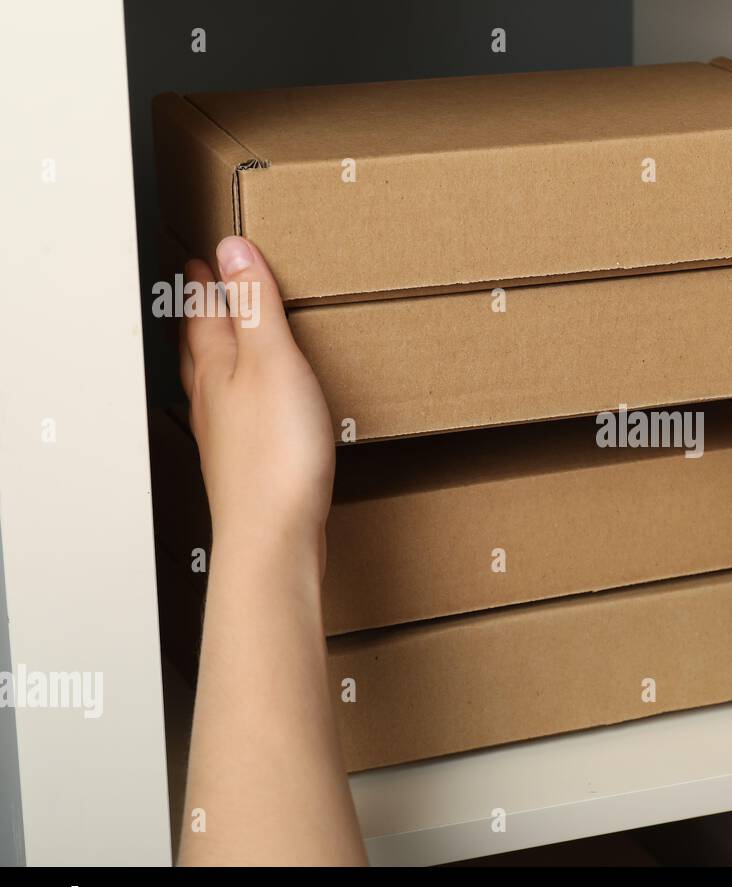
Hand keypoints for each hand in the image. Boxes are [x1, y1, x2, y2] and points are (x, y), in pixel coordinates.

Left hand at [179, 236, 334, 572]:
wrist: (273, 534)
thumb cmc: (276, 453)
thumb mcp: (274, 361)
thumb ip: (255, 306)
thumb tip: (232, 250)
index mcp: (217, 369)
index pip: (204, 313)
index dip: (207, 284)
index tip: (206, 258)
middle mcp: (212, 401)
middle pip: (200, 348)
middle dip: (202, 316)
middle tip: (204, 291)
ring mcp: (225, 436)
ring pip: (212, 383)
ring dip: (215, 356)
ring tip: (225, 341)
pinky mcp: (245, 466)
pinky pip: (234, 416)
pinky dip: (238, 397)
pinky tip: (253, 409)